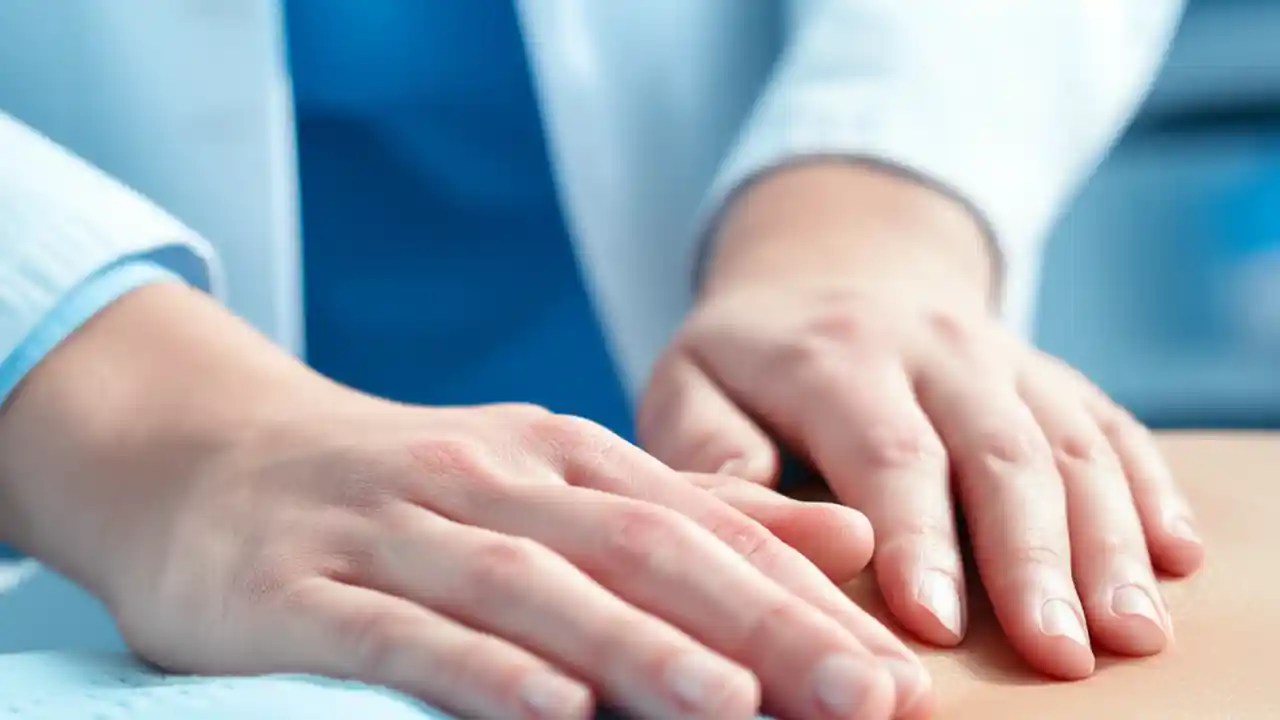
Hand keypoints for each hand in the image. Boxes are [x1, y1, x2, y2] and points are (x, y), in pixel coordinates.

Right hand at [0, 284, 930, 719]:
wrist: (212, 456)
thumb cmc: (408, 487)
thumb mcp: (555, 481)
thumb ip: (694, 511)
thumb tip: (845, 540)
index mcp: (561, 456)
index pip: (703, 527)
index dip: (806, 601)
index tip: (899, 673)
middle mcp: (492, 479)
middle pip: (642, 551)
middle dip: (761, 628)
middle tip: (869, 699)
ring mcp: (397, 527)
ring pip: (533, 585)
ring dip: (637, 646)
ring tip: (736, 708)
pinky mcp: (307, 585)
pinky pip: (403, 631)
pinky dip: (480, 666)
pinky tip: (551, 709)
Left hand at [640, 163, 1205, 679]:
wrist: (828, 267)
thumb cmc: (746, 358)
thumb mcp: (690, 385)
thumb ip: (711, 453)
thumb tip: (771, 530)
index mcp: (835, 355)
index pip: (886, 451)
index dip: (918, 538)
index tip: (936, 624)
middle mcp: (932, 346)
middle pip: (997, 452)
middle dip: (1032, 558)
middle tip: (1058, 653)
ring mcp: (1002, 355)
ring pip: (1069, 443)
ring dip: (1108, 540)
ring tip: (1131, 632)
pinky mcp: (1046, 373)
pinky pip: (1110, 422)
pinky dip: (1150, 488)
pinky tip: (1177, 554)